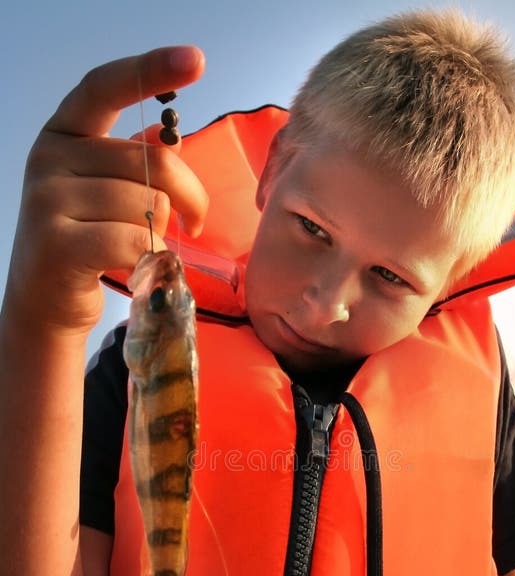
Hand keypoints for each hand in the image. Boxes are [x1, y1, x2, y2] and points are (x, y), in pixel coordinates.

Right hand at [3, 46, 207, 337]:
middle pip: (150, 161)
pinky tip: (142, 266)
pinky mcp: (59, 244)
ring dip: (162, 233)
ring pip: (145, 204)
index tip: (194, 60)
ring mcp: (48, 199)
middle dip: (189, 195)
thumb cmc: (86, 243)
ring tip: (148, 250)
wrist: (45, 302)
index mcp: (63, 134)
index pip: (105, 88)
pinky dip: (150, 256)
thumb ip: (131, 163)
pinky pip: (133, 238)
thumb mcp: (104, 192)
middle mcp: (49, 158)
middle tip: (196, 222)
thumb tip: (166, 136)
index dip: (150, 69)